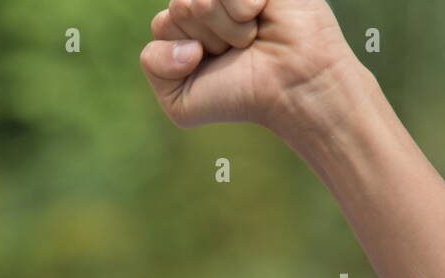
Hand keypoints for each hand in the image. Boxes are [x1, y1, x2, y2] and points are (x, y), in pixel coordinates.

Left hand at [139, 0, 364, 134]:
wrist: (290, 87)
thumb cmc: (238, 94)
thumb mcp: (180, 100)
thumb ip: (155, 66)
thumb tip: (182, 34)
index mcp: (182, 25)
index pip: (162, 24)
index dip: (183, 53)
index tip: (209, 64)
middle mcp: (205, 0)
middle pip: (181, 5)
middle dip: (207, 37)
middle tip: (235, 50)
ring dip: (227, 27)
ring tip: (250, 36)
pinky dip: (246, 9)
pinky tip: (263, 16)